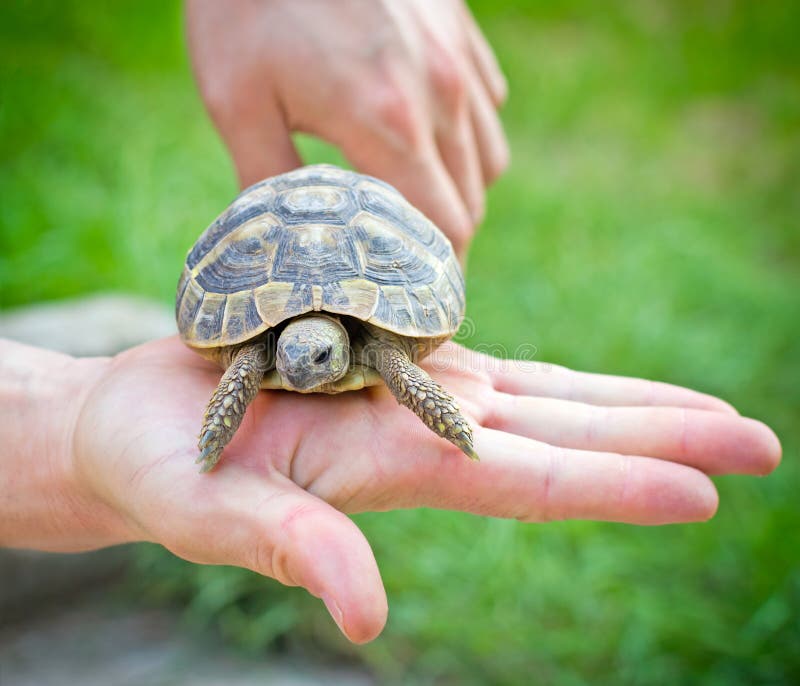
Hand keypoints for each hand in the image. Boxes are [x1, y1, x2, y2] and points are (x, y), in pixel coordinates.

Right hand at [68, 337, 778, 642]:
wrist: (135, 420)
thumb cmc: (158, 468)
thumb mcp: (210, 513)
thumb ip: (290, 548)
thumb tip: (367, 615)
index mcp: (389, 470)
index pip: (524, 482)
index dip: (613, 484)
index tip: (709, 491)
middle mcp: (421, 436)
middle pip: (563, 437)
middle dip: (661, 441)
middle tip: (762, 445)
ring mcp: (413, 397)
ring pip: (546, 399)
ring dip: (634, 406)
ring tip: (717, 415)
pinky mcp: (390, 363)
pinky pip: (496, 368)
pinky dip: (562, 377)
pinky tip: (604, 385)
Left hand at [186, 0, 508, 255]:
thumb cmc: (247, 1)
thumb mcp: (235, 98)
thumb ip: (268, 180)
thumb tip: (288, 242)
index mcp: (387, 124)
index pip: (441, 231)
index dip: (435, 278)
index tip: (418, 304)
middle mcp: (439, 96)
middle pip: (470, 205)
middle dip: (444, 247)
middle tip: (409, 268)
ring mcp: (457, 60)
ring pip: (487, 160)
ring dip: (460, 196)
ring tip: (418, 210)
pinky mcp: (459, 33)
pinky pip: (487, 108)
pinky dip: (468, 141)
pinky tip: (430, 141)